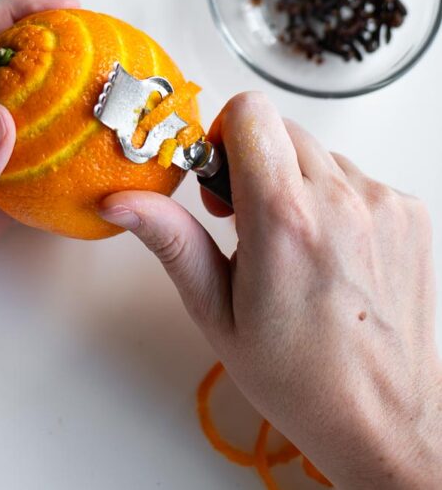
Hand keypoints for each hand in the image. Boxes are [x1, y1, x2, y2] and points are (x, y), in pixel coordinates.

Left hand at [0, 0, 77, 404]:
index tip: (64, 9)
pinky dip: (59, 162)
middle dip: (44, 47)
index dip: (7, 13)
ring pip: (17, 120)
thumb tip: (4, 115)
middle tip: (101, 47)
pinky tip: (91, 168)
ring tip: (106, 97)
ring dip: (57, 102)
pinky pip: (28, 175)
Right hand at [99, 91, 441, 489]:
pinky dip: (336, 203)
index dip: (224, 135)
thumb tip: (122, 202)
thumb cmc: (300, 378)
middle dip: (254, 161)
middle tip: (245, 219)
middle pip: (281, 128)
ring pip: (318, 154)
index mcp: (285, 221)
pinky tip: (330, 254)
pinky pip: (356, 179)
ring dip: (297, 184)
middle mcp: (340, 202)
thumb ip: (171, 240)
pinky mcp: (410, 213)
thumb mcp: (217, 313)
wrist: (384, 420)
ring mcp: (382, 204)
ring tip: (294, 248)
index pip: (250, 113)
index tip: (220, 178)